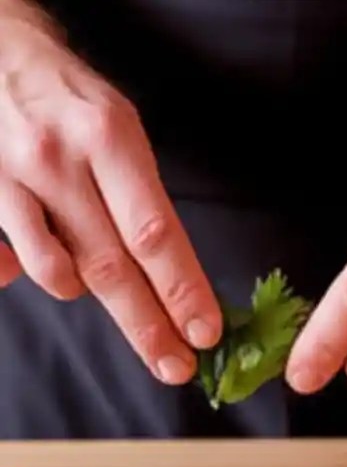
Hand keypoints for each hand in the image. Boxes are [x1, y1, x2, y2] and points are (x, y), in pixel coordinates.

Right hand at [0, 20, 220, 381]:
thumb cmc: (71, 100)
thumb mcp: (120, 130)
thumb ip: (137, 196)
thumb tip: (163, 269)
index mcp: (111, 140)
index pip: (156, 234)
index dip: (182, 290)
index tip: (205, 332)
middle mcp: (62, 160)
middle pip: (112, 265)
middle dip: (149, 324)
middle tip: (177, 365)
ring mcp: (14, 178)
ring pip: (60, 270)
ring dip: (94, 298)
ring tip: (127, 308)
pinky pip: (11, 259)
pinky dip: (41, 275)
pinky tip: (57, 274)